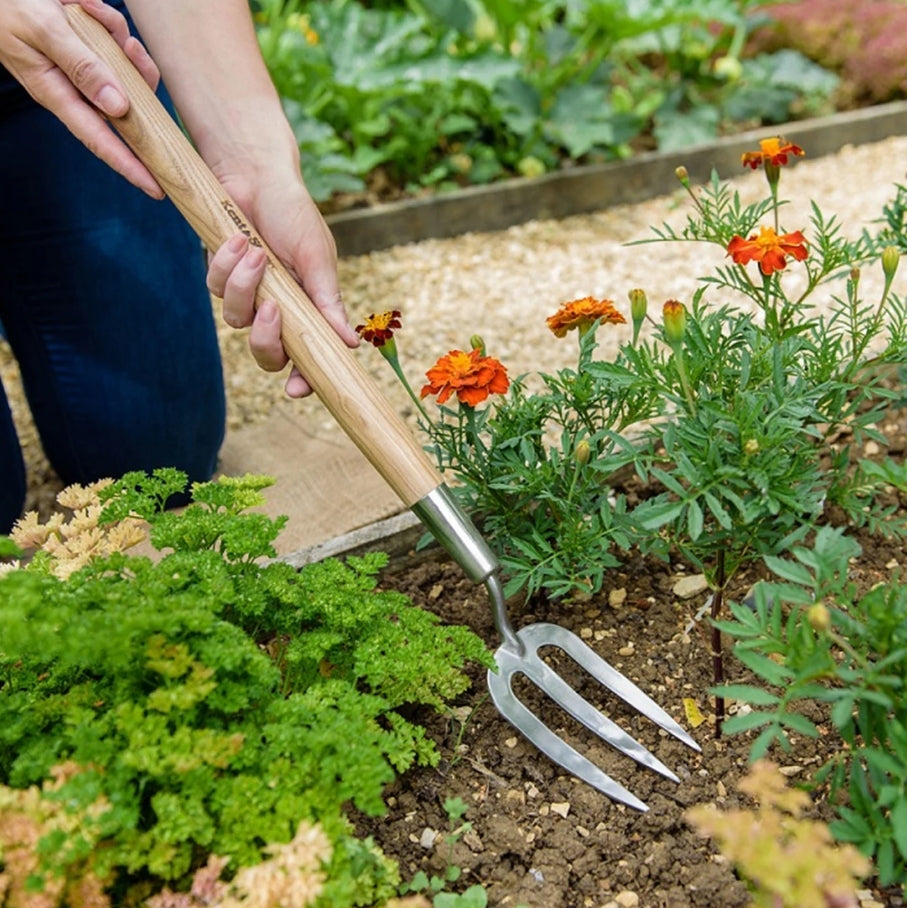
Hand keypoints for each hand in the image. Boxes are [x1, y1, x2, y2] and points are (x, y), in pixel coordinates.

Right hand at [0, 0, 161, 196]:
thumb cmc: (9, 6)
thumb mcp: (44, 31)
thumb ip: (82, 67)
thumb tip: (118, 108)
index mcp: (57, 92)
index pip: (101, 140)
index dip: (130, 167)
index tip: (157, 188)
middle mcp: (74, 87)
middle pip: (126, 103)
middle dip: (138, 78)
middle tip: (130, 48)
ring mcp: (82, 70)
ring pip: (125, 68)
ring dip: (115, 37)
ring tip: (85, 8)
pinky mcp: (87, 50)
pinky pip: (114, 42)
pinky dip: (106, 21)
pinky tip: (82, 3)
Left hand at [206, 176, 358, 397]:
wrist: (256, 175)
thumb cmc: (294, 215)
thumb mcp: (317, 260)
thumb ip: (329, 303)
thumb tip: (351, 344)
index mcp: (308, 311)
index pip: (305, 358)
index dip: (301, 379)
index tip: (296, 389)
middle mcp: (278, 310)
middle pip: (266, 354)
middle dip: (265, 338)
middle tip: (272, 309)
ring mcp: (247, 296)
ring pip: (236, 320)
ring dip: (244, 287)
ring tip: (255, 251)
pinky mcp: (220, 276)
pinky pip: (215, 287)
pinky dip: (226, 264)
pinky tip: (238, 239)